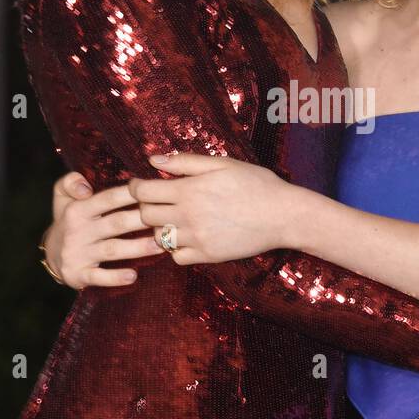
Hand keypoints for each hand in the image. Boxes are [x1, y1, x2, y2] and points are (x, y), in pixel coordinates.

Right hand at [42, 172, 156, 288]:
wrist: (50, 255)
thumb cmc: (68, 221)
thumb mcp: (62, 197)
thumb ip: (70, 181)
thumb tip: (85, 186)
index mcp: (78, 210)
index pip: (108, 199)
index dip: (131, 194)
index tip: (154, 192)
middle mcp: (78, 231)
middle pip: (116, 223)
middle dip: (142, 220)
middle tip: (167, 219)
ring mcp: (79, 254)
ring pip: (113, 250)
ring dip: (137, 248)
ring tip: (161, 245)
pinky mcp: (79, 274)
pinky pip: (99, 277)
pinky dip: (115, 277)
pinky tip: (133, 276)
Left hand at [127, 152, 295, 264]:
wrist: (283, 215)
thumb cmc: (256, 184)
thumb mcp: (222, 164)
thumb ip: (186, 162)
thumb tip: (153, 160)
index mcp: (190, 190)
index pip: (143, 192)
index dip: (135, 187)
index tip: (139, 185)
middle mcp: (188, 216)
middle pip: (146, 216)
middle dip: (145, 207)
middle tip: (156, 201)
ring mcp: (197, 238)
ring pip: (159, 238)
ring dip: (161, 228)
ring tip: (174, 219)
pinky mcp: (207, 256)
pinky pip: (177, 257)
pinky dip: (176, 248)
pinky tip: (188, 236)